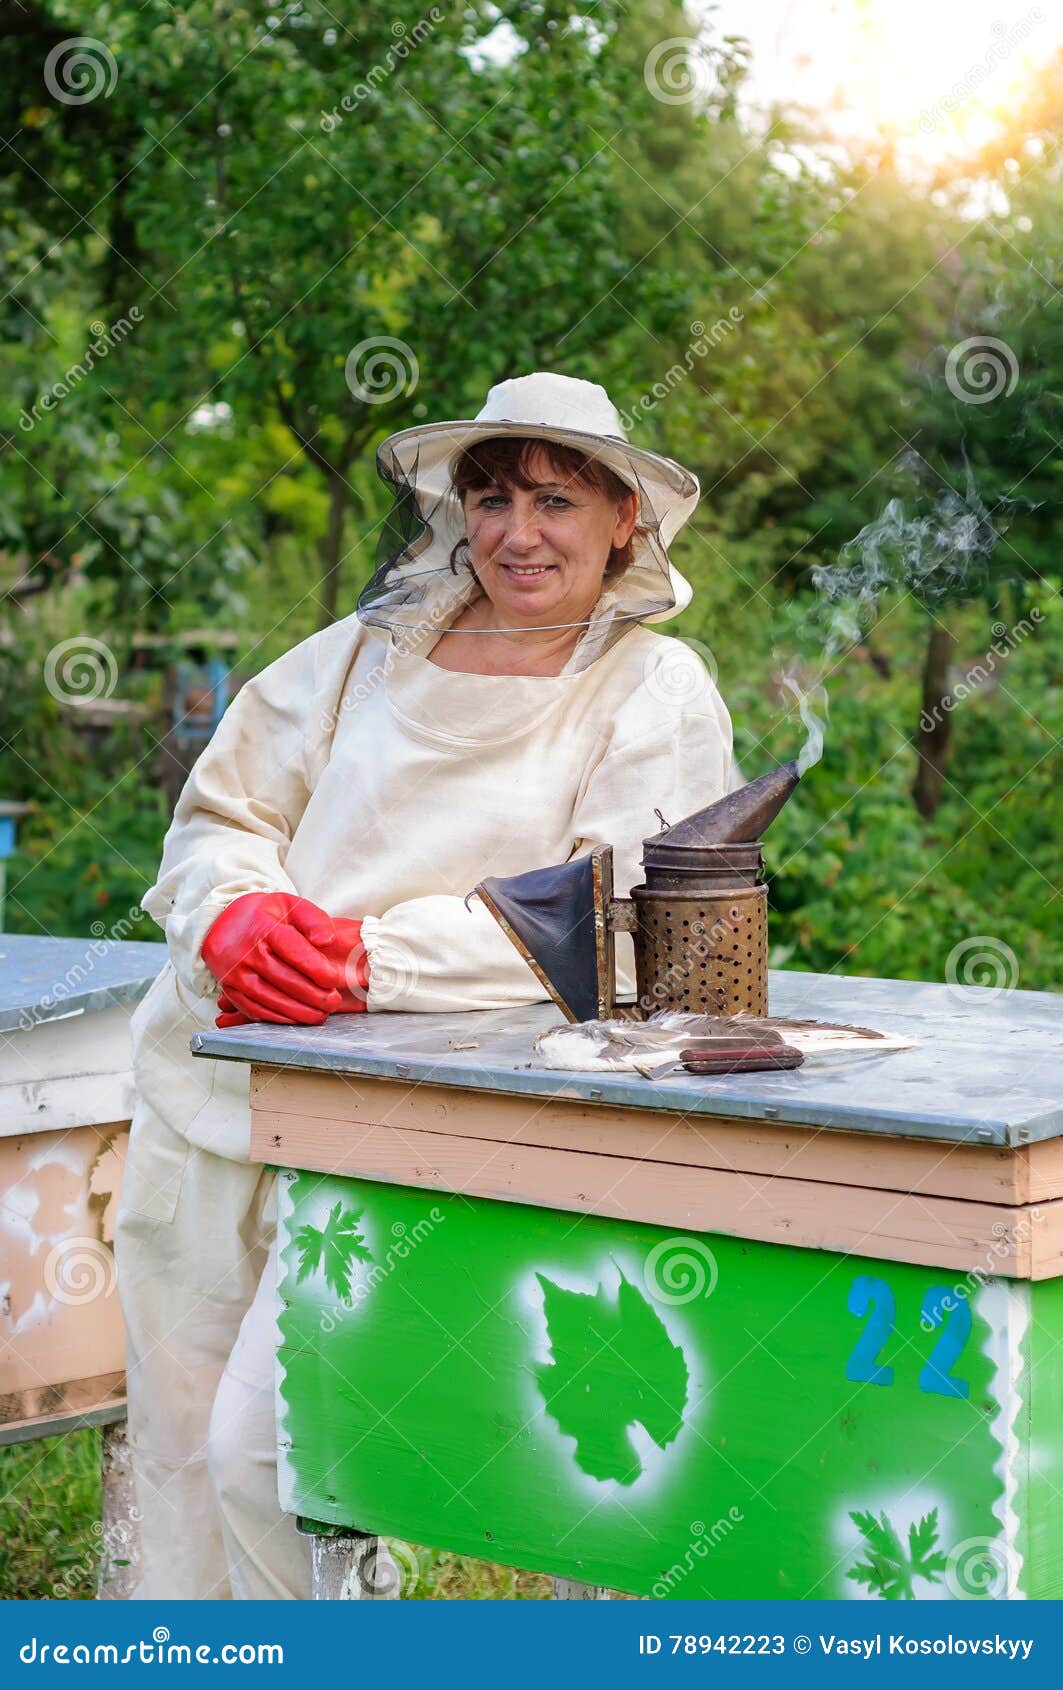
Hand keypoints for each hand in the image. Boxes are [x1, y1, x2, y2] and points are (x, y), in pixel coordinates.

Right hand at [204, 894, 368, 1026]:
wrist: (221, 923)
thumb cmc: (263, 915)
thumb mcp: (289, 904)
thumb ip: (313, 920)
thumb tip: (326, 941)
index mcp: (263, 928)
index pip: (294, 951)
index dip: (316, 968)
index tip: (334, 979)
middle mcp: (246, 953)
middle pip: (284, 979)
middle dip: (313, 995)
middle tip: (333, 1002)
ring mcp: (235, 973)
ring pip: (270, 999)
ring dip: (298, 1011)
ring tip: (320, 1014)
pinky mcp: (229, 990)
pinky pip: (255, 1009)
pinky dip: (278, 1018)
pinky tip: (297, 1018)